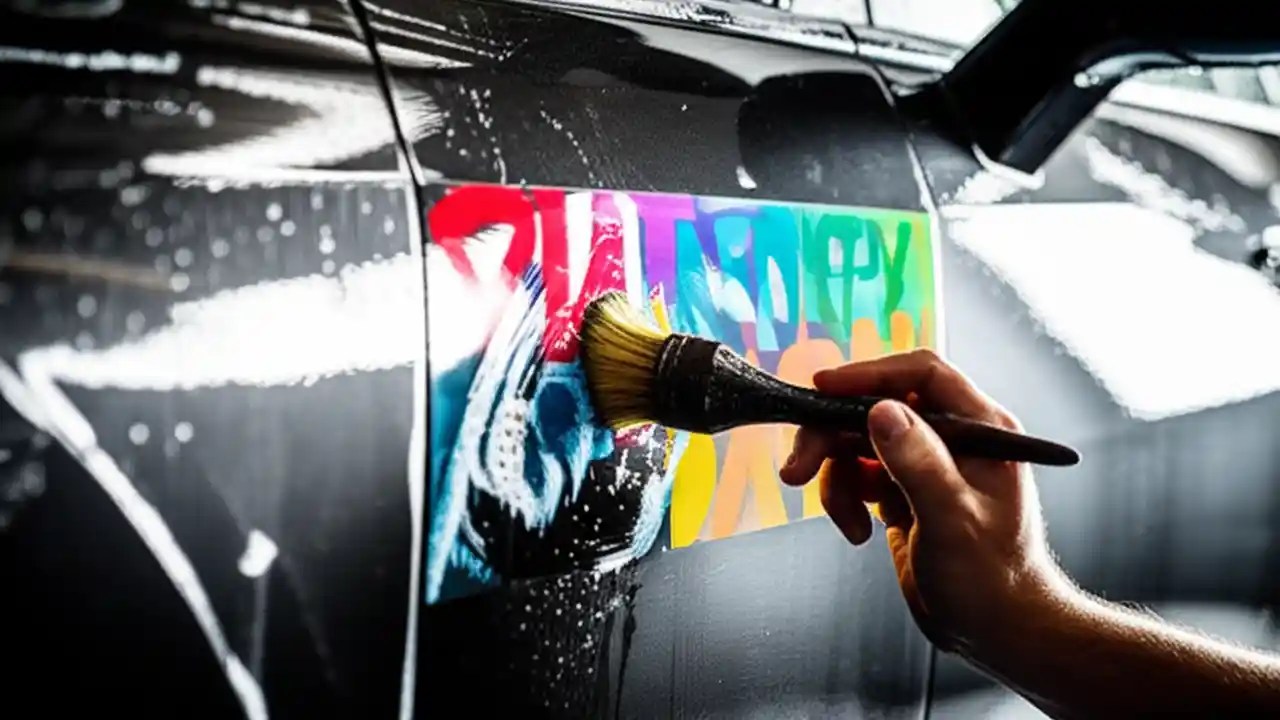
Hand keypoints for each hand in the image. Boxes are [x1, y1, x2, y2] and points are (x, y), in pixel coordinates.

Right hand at [779, 349, 1070, 657]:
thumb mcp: (953, 520)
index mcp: (981, 429)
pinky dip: (844, 499)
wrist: (997, 631)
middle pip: (876, 408)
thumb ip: (919, 464)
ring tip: (844, 518)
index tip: (824, 386)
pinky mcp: (904, 492)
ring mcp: (926, 466)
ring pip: (858, 442)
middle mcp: (953, 439)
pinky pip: (857, 475)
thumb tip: (883, 412)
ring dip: (835, 476)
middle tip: (799, 466)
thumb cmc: (995, 581)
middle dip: (832, 436)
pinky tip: (858, 530)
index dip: (869, 374)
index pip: (921, 374)